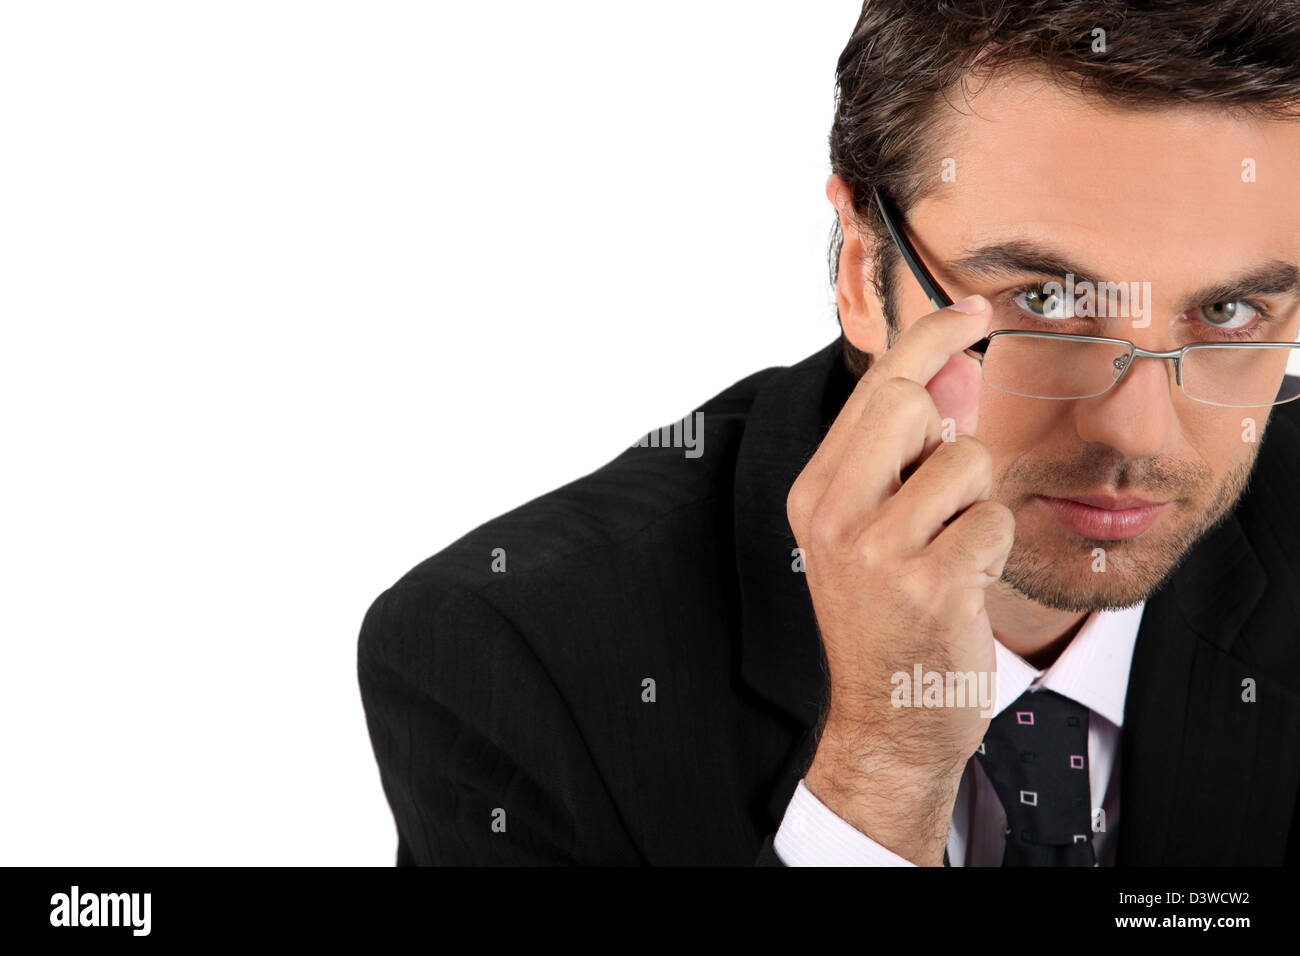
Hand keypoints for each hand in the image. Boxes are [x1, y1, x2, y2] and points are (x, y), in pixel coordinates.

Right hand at [787, 295, 1012, 865]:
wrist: (889, 718)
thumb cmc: (888, 615)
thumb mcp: (874, 527)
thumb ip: (905, 450)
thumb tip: (953, 369)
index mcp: (814, 492)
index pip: (874, 389)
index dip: (928, 339)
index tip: (969, 310)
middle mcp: (834, 514)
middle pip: (910, 404)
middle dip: (947, 430)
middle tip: (942, 481)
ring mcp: (878, 550)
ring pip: (965, 463)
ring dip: (974, 505)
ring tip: (946, 553)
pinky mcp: (929, 583)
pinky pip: (993, 520)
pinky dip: (992, 550)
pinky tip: (962, 587)